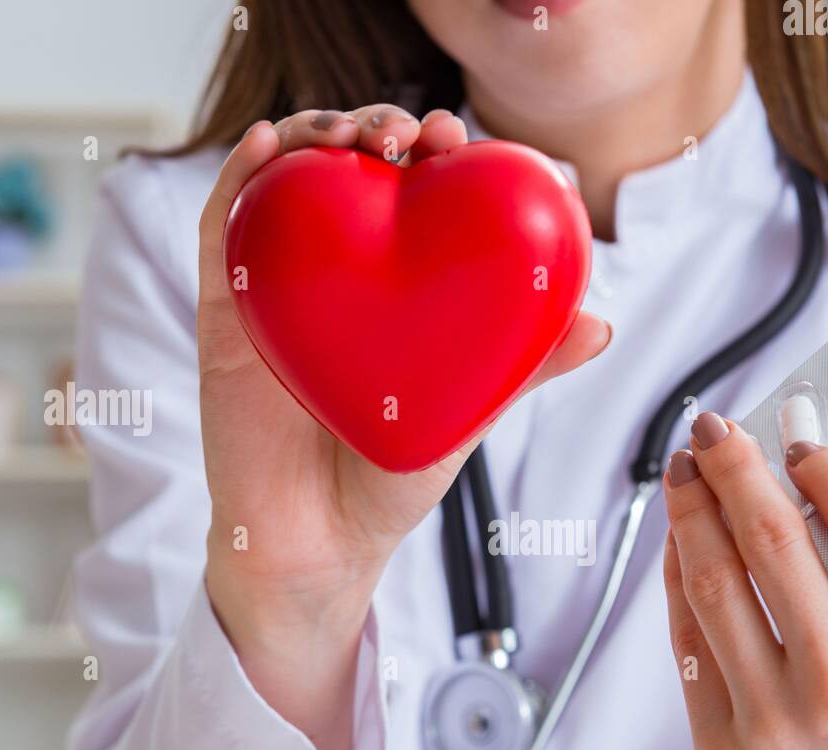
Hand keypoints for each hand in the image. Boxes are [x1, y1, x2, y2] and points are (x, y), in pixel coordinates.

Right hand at [195, 105, 608, 749]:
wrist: (319, 543)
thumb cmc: (390, 479)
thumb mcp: (468, 412)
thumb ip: (525, 365)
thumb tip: (602, 324)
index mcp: (395, 290)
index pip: (414, 196)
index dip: (435, 151)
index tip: (461, 139)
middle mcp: (339, 276)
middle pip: (351, 171)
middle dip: (379, 128)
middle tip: (412, 135)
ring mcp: (280, 287)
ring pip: (291, 181)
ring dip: (317, 134)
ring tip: (351, 135)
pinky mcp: (227, 310)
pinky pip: (225, 228)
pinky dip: (240, 175)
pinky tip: (271, 145)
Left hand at [661, 413, 827, 749]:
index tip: (806, 447)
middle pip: (773, 545)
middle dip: (734, 469)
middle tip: (717, 429)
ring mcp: (770, 731)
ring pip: (713, 588)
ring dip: (690, 516)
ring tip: (682, 474)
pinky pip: (688, 648)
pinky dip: (677, 587)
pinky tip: (675, 553)